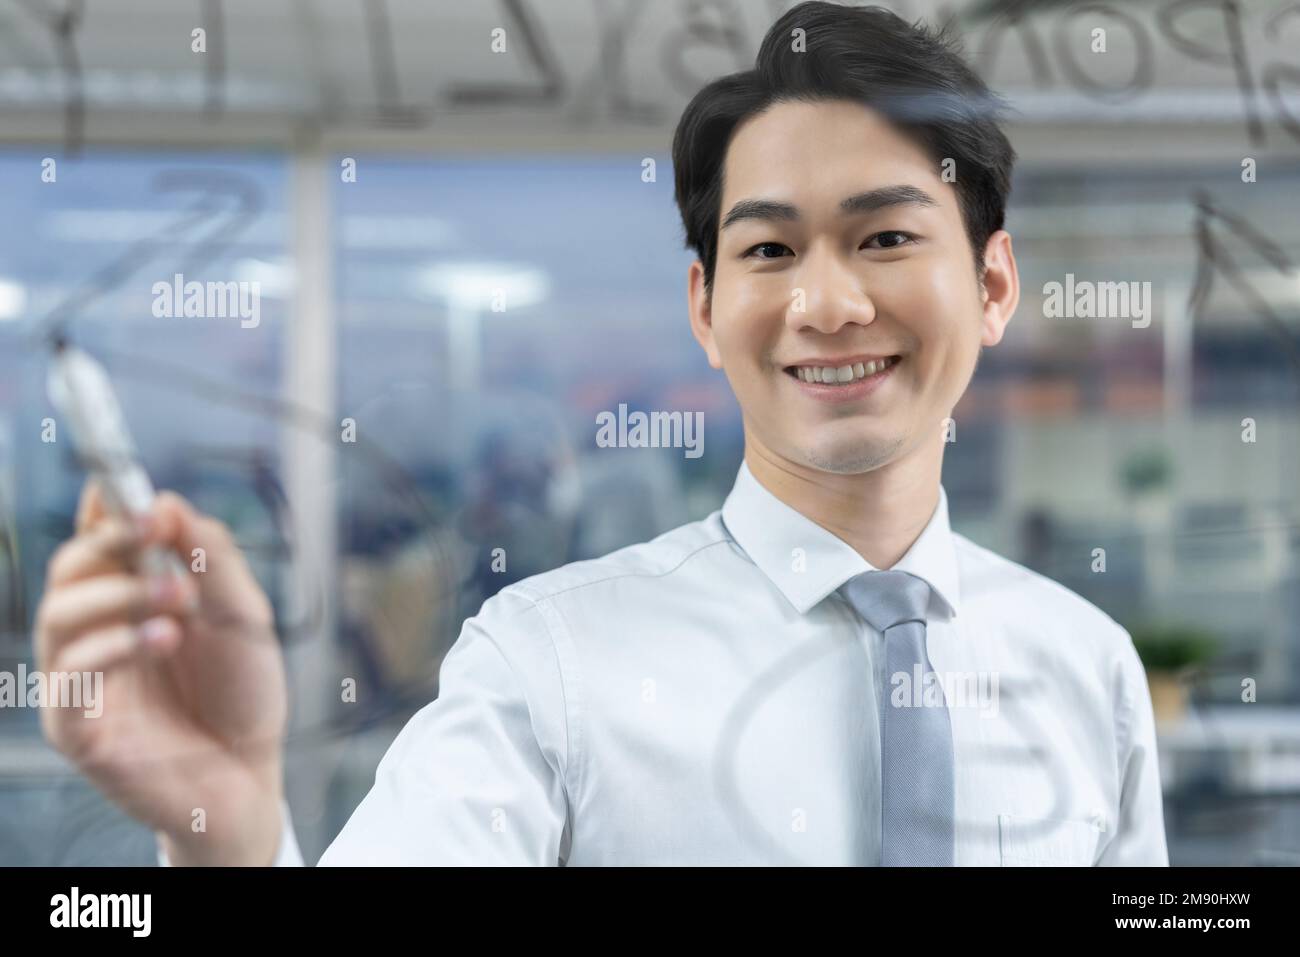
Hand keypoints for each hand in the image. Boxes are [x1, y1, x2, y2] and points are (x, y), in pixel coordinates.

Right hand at [34, 479, 287, 864]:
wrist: (253, 774)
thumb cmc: (245, 694)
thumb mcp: (246, 615)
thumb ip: (211, 558)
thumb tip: (166, 502)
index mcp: (136, 598)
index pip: (100, 539)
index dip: (103, 507)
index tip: (121, 481)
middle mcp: (101, 631)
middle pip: (70, 566)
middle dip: (111, 541)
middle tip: (156, 534)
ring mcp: (83, 678)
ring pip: (59, 612)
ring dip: (119, 593)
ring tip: (179, 601)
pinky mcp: (77, 726)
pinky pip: (68, 673)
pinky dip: (113, 646)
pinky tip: (164, 640)